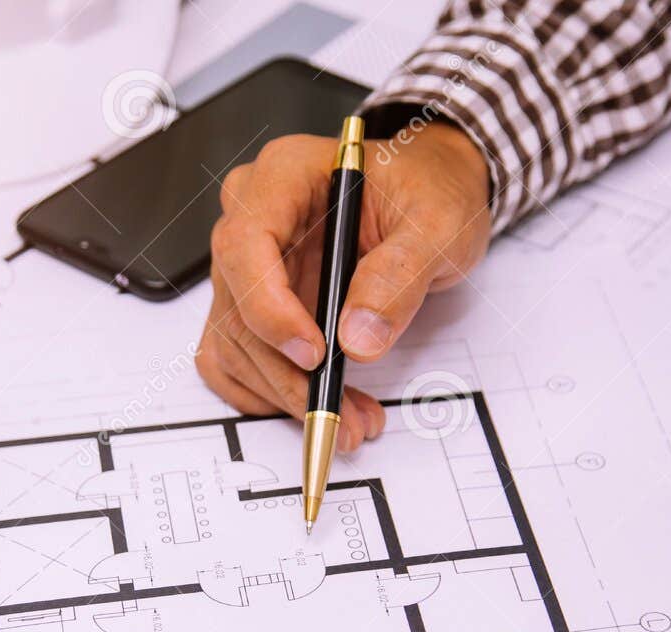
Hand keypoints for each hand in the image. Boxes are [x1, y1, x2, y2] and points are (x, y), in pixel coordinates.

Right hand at [198, 121, 491, 450]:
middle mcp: (252, 216)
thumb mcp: (437, 224)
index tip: (316, 353)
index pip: (246, 245)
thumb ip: (400, 275)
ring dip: (284, 394)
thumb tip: (358, 339)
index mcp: (285, 176)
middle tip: (341, 414)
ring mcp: (245, 264)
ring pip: (234, 343)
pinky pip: (233, 357)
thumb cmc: (428, 192)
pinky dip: (269, 393)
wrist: (430, 197)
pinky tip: (318, 403)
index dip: (270, 308)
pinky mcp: (250, 302)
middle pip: (237, 307)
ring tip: (351, 416)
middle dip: (288, 374)